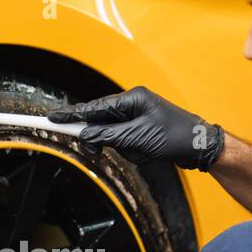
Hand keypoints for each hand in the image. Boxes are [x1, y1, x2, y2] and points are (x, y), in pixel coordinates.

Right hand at [47, 86, 224, 170]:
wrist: (200, 147)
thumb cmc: (174, 137)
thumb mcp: (138, 138)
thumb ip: (108, 136)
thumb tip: (85, 135)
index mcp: (132, 99)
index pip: (94, 107)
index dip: (72, 115)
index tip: (52, 117)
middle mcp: (133, 105)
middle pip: (101, 123)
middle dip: (104, 139)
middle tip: (103, 151)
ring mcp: (137, 118)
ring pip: (113, 137)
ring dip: (124, 148)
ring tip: (144, 151)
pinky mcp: (141, 131)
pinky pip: (125, 144)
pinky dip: (133, 152)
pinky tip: (148, 153)